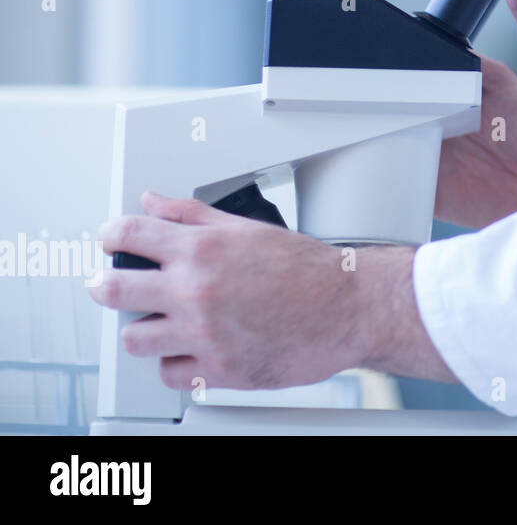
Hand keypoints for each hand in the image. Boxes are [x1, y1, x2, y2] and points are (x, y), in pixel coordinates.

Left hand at [87, 192, 452, 390]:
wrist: (348, 308)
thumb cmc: (309, 269)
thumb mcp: (248, 228)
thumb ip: (193, 215)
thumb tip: (155, 203)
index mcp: (202, 250)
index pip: (129, 235)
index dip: (112, 236)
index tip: (111, 242)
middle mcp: (196, 292)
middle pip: (114, 291)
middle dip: (108, 286)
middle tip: (113, 285)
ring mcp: (203, 334)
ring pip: (135, 339)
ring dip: (144, 329)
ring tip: (161, 322)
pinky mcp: (218, 370)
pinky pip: (169, 373)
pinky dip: (176, 362)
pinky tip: (190, 348)